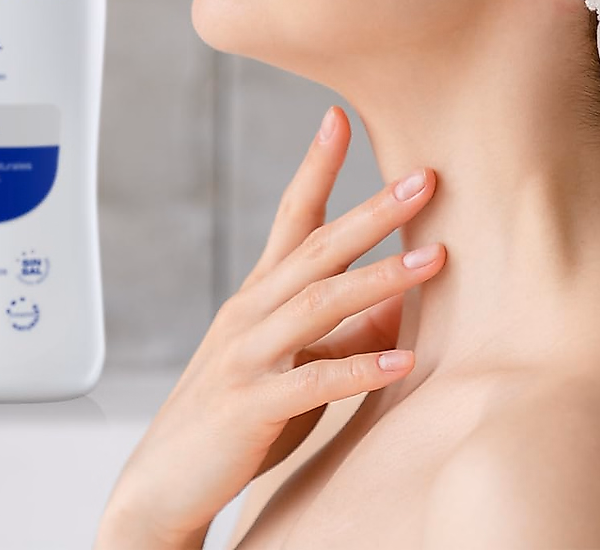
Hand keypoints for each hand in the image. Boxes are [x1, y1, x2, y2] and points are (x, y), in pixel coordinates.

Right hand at [97, 105, 446, 547]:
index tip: (340, 118)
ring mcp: (247, 355)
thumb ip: (344, 327)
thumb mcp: (294, 361)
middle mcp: (250, 311)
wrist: (164, 481)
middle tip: (423, 178)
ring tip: (435, 260)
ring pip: (317, 302)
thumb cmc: (239, 416)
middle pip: (316, 247)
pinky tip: (406, 360)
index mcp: (259, 295)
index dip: (315, 166)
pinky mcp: (250, 404)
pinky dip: (360, 368)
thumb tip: (402, 290)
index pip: (290, 215)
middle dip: (372, 211)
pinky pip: (312, 380)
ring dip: (379, 277)